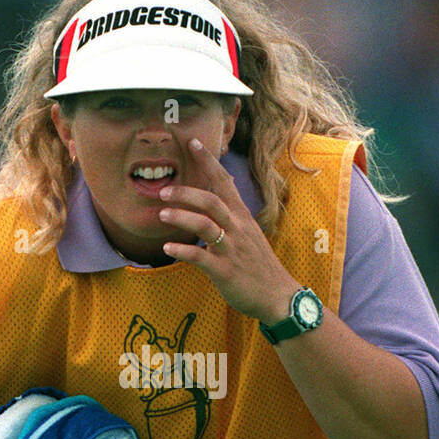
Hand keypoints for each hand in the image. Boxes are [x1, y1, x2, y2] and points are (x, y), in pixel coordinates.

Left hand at [158, 138, 298, 323]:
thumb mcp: (248, 232)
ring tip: (162, 214)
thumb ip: (231, 213)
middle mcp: (237, 228)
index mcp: (241, 216)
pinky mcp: (225, 270)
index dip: (208, 162)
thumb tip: (218, 191)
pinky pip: (201, 258)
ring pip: (205, 225)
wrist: (276, 295)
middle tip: (163, 190)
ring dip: (182, 217)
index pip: (224, 182)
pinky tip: (167, 248)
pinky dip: (182, 251)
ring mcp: (231, 249)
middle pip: (212, 201)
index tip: (192, 142)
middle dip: (187, 192)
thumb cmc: (257, 264)